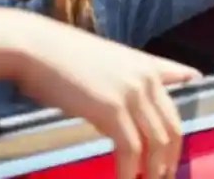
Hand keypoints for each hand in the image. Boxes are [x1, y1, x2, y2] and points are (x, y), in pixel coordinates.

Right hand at [12, 15, 200, 178]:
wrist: (35, 47)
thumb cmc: (62, 57)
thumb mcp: (107, 65)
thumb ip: (126, 86)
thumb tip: (127, 120)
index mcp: (149, 66)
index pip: (176, 104)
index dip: (177, 135)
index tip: (174, 156)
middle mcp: (148, 79)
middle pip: (172, 127)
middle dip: (169, 158)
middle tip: (163, 178)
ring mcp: (132, 93)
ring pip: (157, 141)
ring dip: (154, 170)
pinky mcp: (112, 109)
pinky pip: (131, 149)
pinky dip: (130, 171)